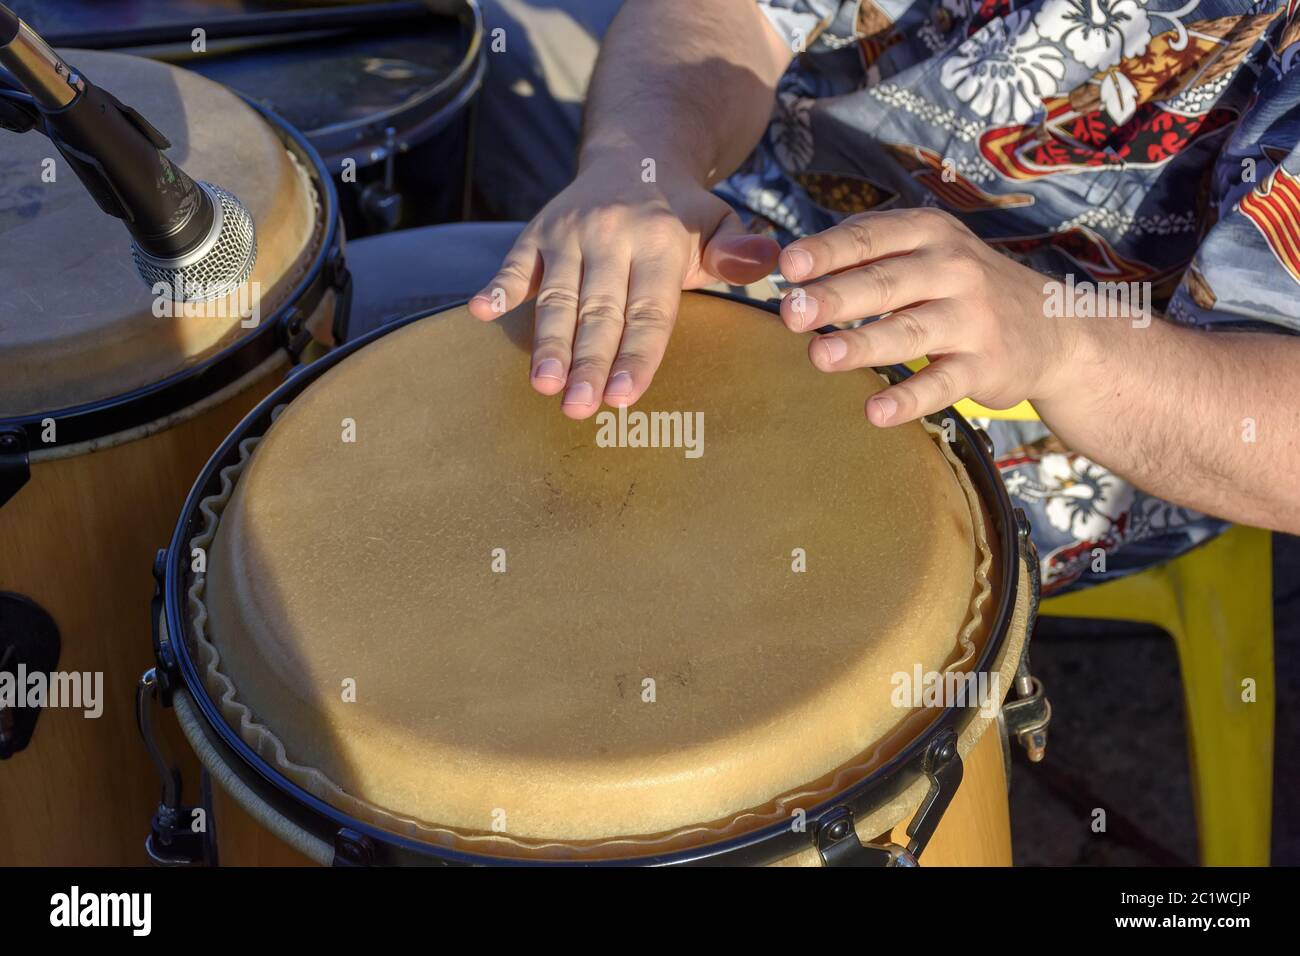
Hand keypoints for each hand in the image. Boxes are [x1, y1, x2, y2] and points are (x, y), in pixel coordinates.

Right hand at [468, 153, 779, 418]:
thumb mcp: (720, 226)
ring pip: (557, 295)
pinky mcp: (537, 229)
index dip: (636, 357)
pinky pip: (515, 260)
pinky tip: (481, 311)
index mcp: (660, 243)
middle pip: (599, 311)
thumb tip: (770, 264)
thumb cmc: (681, 216)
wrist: (636, 157)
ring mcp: (570, 232)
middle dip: (588, 362)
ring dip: (547, 342)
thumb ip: (739, 252)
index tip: (622, 398)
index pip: (649, 311)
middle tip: (578, 408)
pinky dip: (499, 285)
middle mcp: (612, 236)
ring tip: (544, 384)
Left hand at [778, 208, 1091, 426]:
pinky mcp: (984, 366)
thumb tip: (792, 269)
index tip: (788, 265)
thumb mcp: (927, 251)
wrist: (1055, 328)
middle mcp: (952, 270)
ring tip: (819, 357)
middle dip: (836, 297)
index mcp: (928, 234)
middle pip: (885, 283)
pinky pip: (942, 384)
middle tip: (791, 312)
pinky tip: (876, 411)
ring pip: (909, 332)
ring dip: (863, 345)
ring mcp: (971, 319)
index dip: (829, 251)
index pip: (871, 237)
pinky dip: (909, 399)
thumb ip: (868, 256)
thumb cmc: (963, 286)